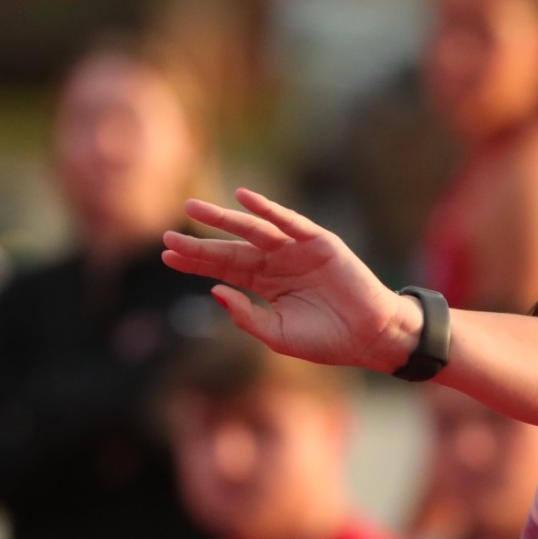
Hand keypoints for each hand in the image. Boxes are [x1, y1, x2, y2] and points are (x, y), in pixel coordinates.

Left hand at [162, 189, 418, 371]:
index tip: (166, 255)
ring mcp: (297, 251)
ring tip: (193, 210)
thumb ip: (247, 315)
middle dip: (200, 243)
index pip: (223, 269)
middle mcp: (277, 263)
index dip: (195, 262)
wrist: (370, 336)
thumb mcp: (278, 335)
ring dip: (224, 219)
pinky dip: (268, 209)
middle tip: (167, 235)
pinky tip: (245, 198)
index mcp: (266, 285)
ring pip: (253, 231)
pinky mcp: (319, 243)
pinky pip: (289, 222)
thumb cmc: (327, 340)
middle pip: (231, 249)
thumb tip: (216, 291)